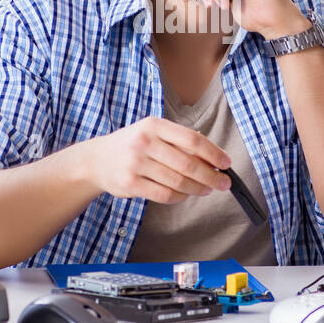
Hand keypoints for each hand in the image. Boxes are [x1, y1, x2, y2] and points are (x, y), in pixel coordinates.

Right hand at [82, 117, 233, 203]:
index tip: (226, 163)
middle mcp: (144, 142)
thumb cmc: (132, 145)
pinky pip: (164, 194)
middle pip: (188, 164)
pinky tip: (186, 194)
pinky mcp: (131, 184)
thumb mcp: (152, 133)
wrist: (96, 160)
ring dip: (197, 188)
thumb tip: (213, 156)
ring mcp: (136, 163)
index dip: (213, 153)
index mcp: (154, 125)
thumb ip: (179, 141)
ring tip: (206, 190)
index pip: (192, 140)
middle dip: (211, 176)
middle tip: (224, 183)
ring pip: (178, 182)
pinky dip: (180, 197)